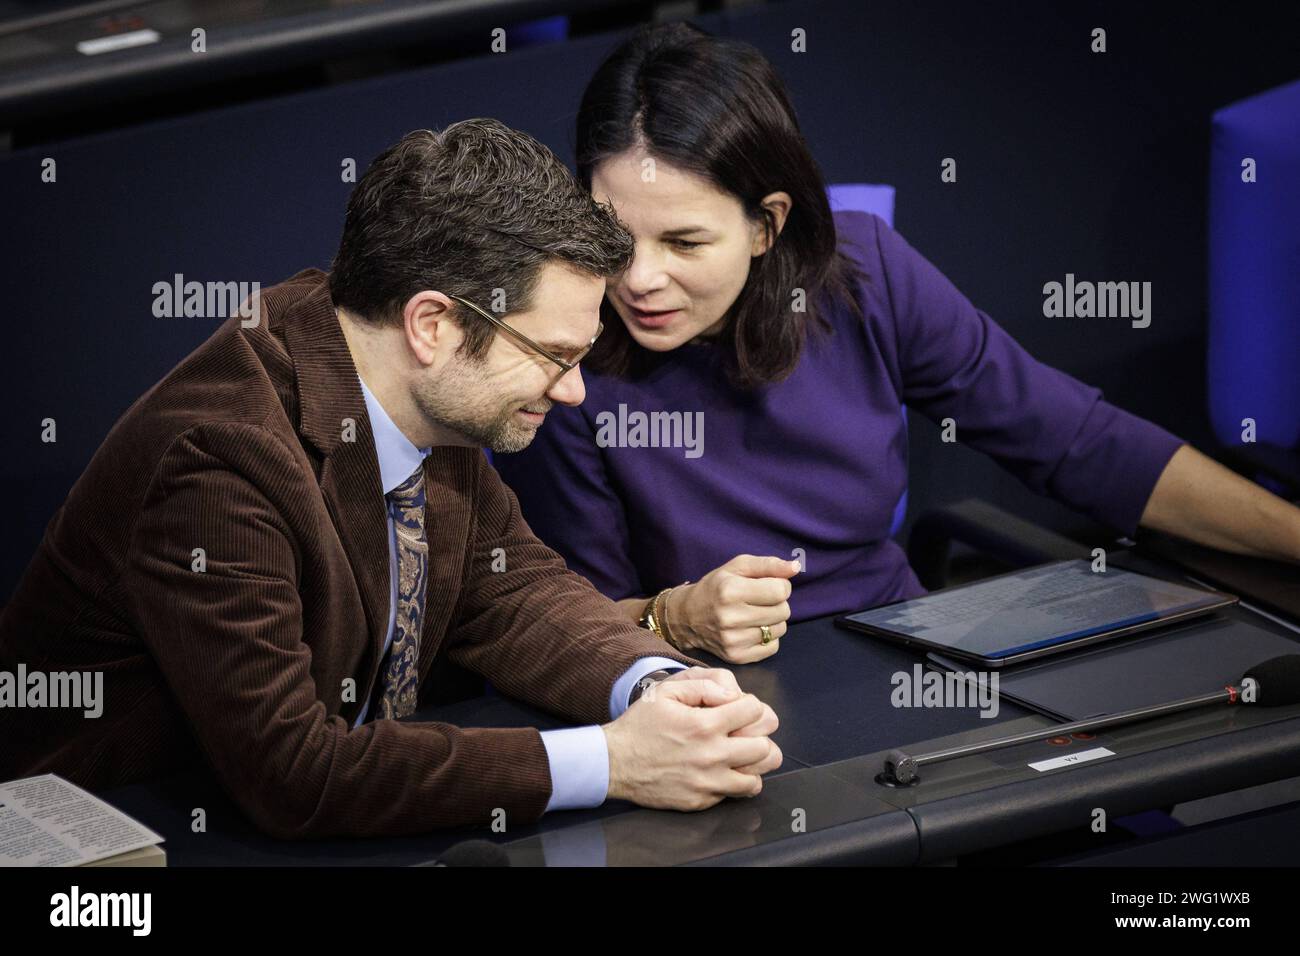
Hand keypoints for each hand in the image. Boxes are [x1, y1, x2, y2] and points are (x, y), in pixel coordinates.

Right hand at [603, 679, 782, 810]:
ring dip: (753, 764)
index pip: (756, 711)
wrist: (614, 763)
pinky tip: (723, 771)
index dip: (750, 705)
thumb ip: (703, 685)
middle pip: (765, 747)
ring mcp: (708, 782)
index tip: (738, 709)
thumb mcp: (666, 691)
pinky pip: (736, 795)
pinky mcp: (702, 801)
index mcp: (705, 725)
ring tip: (740, 754)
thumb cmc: (640, 725)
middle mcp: (711, 756)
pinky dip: (736, 782)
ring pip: (757, 778)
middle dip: (758, 735)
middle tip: (744, 732)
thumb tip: (732, 694)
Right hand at [666, 554, 798, 663]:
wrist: (687, 617)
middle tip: (759, 601)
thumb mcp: (737, 567)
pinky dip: (768, 638)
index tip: (767, 585)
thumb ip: (769, 565)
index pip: (781, 591)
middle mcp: (731, 617)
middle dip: (777, 603)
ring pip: (780, 629)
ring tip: (754, 615)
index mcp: (731, 590)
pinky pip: (772, 647)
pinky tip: (752, 629)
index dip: (780, 586)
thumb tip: (796, 567)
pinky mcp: (737, 656)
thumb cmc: (716, 587)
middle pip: (783, 611)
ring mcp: (733, 640)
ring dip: (773, 621)